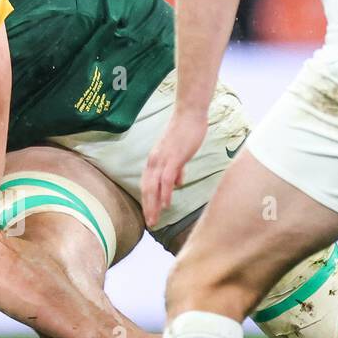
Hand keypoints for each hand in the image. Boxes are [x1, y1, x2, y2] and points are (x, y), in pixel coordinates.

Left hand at [141, 107, 208, 227]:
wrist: (190, 114)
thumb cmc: (185, 132)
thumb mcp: (179, 153)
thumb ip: (177, 169)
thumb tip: (178, 183)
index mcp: (154, 161)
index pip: (147, 185)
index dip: (147, 201)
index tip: (149, 215)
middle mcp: (154, 161)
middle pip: (147, 189)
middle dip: (147, 208)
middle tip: (150, 224)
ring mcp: (163, 159)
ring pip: (154, 186)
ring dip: (154, 205)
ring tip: (155, 219)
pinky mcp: (174, 157)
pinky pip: (167, 179)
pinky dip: (165, 193)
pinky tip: (166, 205)